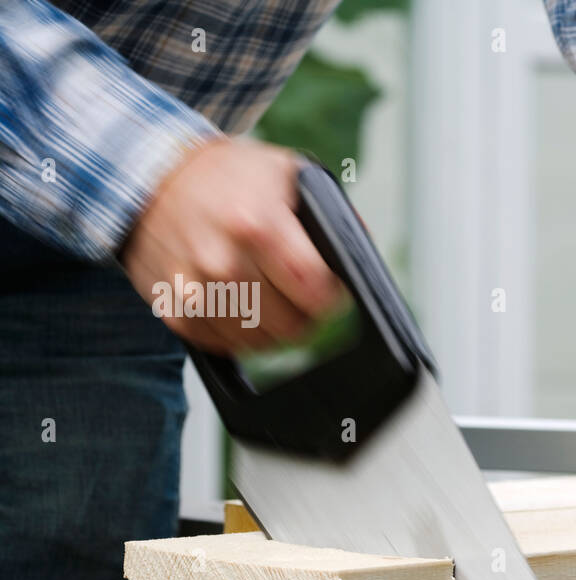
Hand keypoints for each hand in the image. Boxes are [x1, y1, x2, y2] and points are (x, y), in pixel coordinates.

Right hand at [120, 138, 343, 353]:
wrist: (152, 174)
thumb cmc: (230, 177)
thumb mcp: (288, 174)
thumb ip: (330, 216)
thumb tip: (359, 260)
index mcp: (258, 225)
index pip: (316, 292)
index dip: (332, 297)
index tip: (330, 290)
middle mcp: (223, 261)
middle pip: (292, 326)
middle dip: (306, 315)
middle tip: (301, 296)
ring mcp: (195, 290)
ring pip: (260, 343)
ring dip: (274, 328)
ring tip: (271, 298)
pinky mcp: (175, 310)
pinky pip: (225, 345)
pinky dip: (240, 333)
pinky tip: (241, 304)